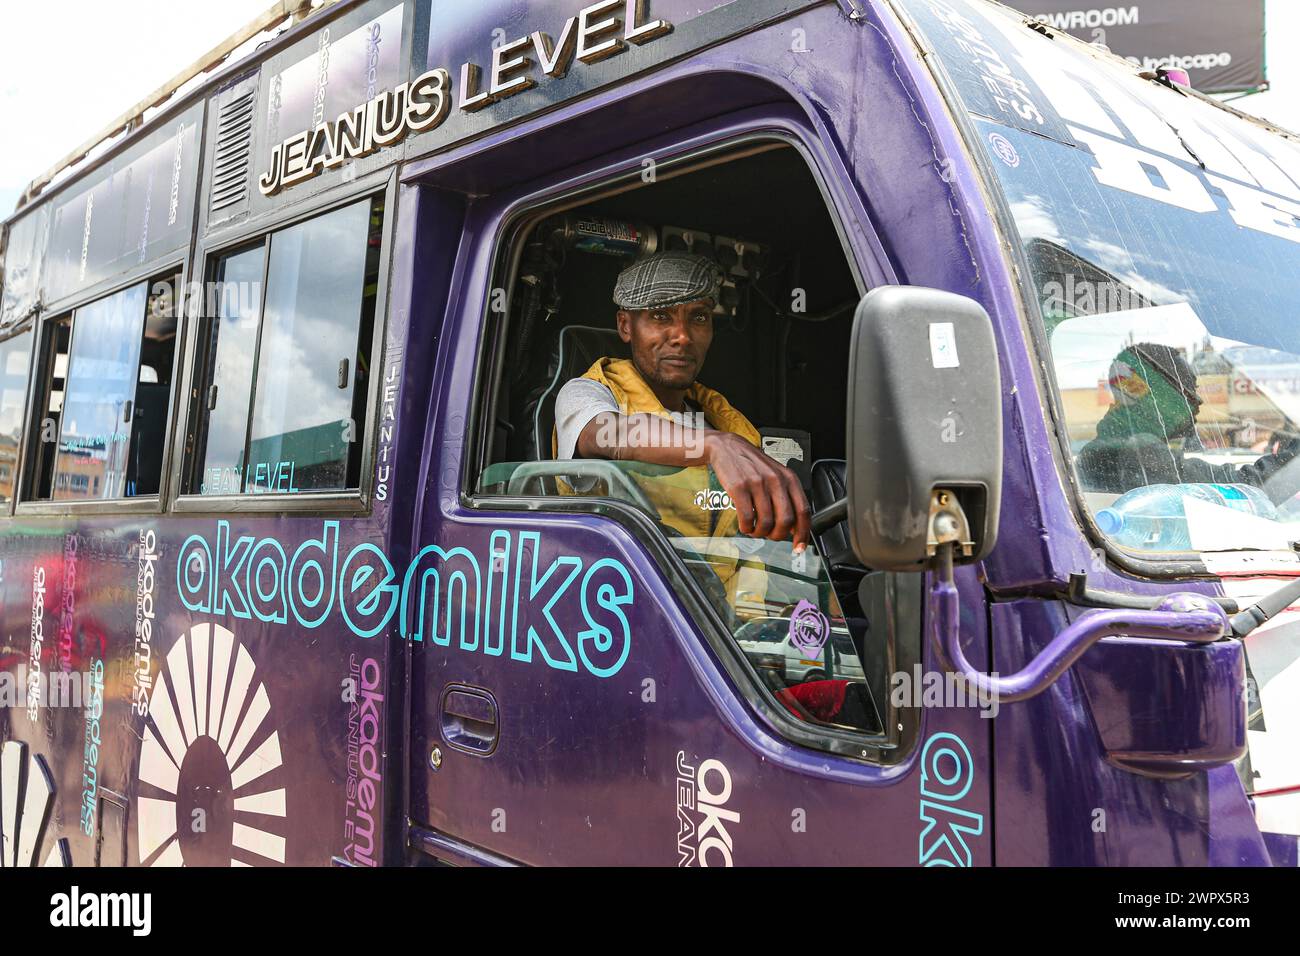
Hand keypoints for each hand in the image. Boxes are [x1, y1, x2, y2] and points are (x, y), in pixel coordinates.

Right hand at [704, 432, 812, 551]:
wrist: (728, 448)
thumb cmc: (753, 464)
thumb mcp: (776, 476)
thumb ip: (787, 498)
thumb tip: (795, 527)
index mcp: (789, 479)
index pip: (803, 511)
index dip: (803, 534)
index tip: (798, 547)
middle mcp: (776, 480)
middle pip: (785, 520)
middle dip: (777, 535)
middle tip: (769, 535)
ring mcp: (757, 483)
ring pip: (765, 522)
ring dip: (759, 533)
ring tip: (754, 530)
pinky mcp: (739, 487)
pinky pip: (746, 517)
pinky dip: (746, 528)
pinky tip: (745, 525)